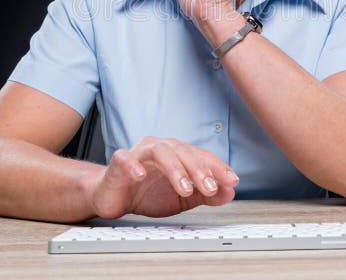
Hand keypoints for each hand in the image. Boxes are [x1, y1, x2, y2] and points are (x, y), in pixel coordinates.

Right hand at [90, 137, 239, 218]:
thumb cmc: (146, 193)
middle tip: (210, 188)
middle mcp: (160, 148)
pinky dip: (133, 165)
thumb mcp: (182, 198)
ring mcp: (139, 153)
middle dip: (199, 170)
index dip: (217, 167)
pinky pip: (125, 158)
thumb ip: (205, 194)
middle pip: (183, 151)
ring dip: (175, 168)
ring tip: (184, 187)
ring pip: (159, 151)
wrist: (114, 197)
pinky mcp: (119, 162)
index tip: (232, 181)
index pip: (201, 156)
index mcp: (177, 154)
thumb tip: (229, 192)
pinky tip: (141, 175)